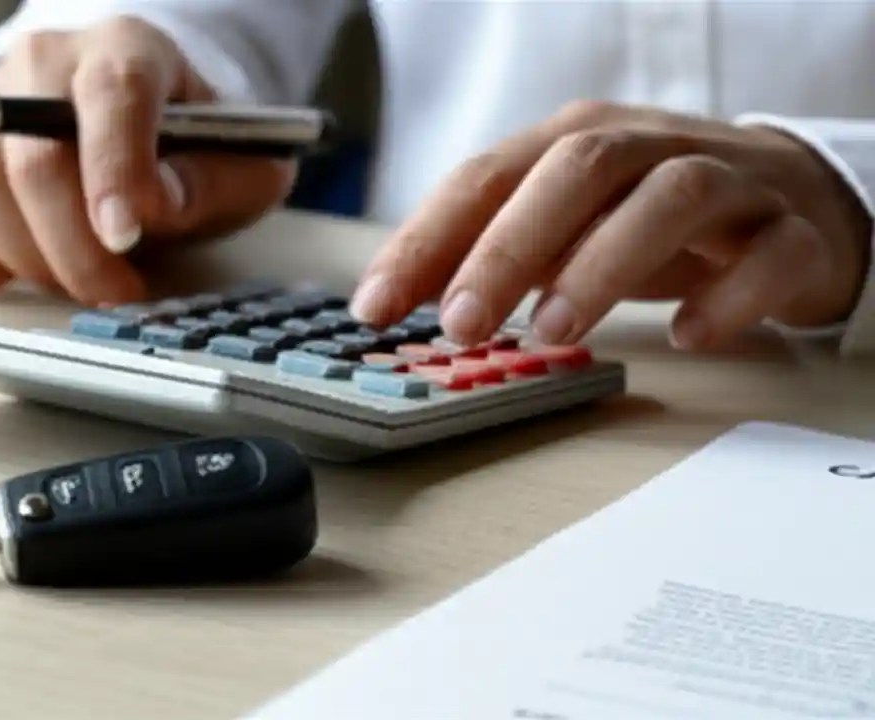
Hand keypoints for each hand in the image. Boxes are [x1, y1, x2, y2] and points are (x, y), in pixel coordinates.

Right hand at [0, 17, 295, 304]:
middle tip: (111, 291)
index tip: (123, 238)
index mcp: (124, 49)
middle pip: (31, 157)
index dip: (114, 170)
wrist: (123, 128)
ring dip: (25, 257)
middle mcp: (41, 62)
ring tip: (72, 278)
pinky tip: (17, 270)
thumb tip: (154, 204)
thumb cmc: (183, 151)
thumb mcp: (235, 167)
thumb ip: (214, 183)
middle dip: (72, 246)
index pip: (111, 96)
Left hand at [349, 101, 871, 349]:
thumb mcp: (563, 227)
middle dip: (506, 248)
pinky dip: (728, 295)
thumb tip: (400, 300)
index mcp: (573, 142)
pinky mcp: (790, 230)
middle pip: (574, 172)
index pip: (485, 177)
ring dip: (603, 264)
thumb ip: (489, 254)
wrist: (791, 201)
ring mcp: (727, 181)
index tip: (376, 307)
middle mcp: (646, 146)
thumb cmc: (648, 217)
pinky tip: (687, 336)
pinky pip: (769, 254)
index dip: (425, 240)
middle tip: (460, 324)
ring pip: (671, 199)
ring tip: (554, 333)